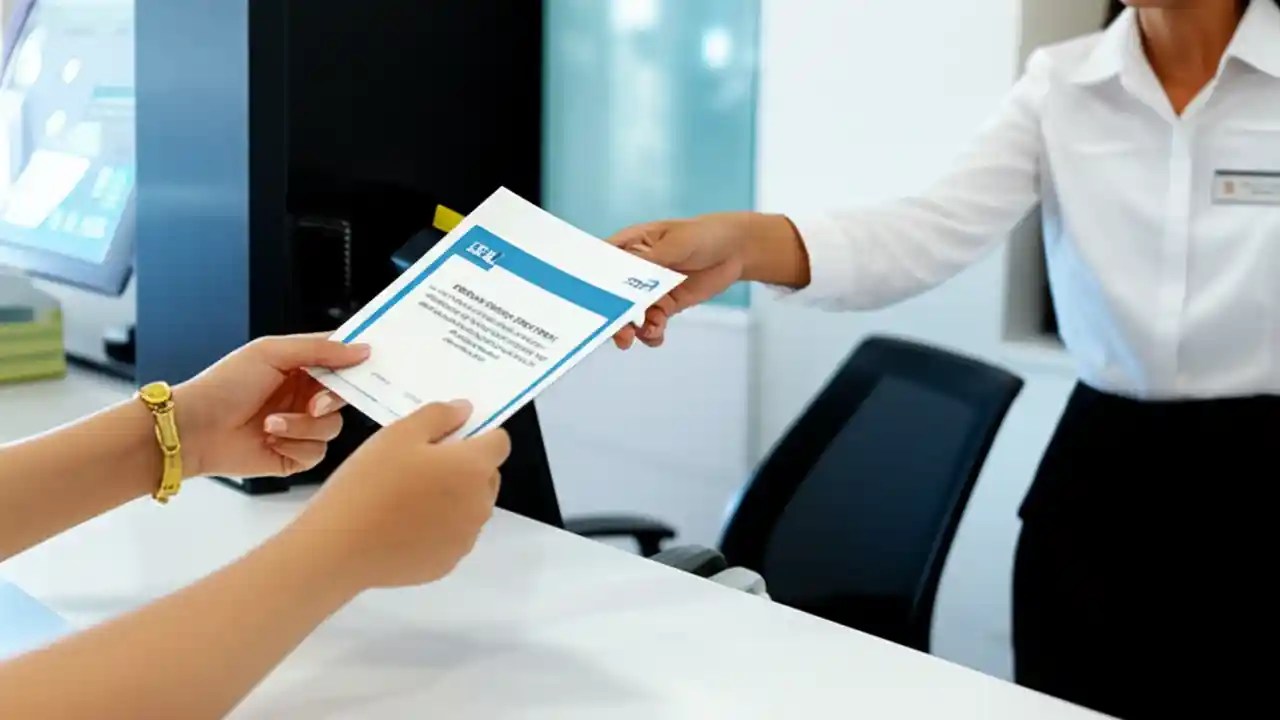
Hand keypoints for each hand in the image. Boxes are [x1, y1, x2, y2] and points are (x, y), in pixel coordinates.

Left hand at [176, 334, 370, 478]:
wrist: (195, 429)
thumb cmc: (224, 386)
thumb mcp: (271, 353)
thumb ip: (320, 350)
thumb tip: (362, 350)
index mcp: (300, 368)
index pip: (341, 363)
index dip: (356, 366)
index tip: (367, 368)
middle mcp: (303, 396)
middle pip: (345, 398)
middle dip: (331, 402)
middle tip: (314, 404)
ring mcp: (300, 426)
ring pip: (333, 428)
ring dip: (303, 426)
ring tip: (271, 424)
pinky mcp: (294, 455)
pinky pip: (318, 453)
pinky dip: (295, 445)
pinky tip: (270, 439)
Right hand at [284, 400, 509, 589]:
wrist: (339, 547)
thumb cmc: (370, 482)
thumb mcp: (399, 434)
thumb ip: (439, 416)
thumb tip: (465, 410)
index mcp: (474, 468)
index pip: (500, 442)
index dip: (478, 435)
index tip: (448, 438)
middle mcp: (480, 504)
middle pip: (487, 476)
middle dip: (465, 467)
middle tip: (421, 467)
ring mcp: (466, 538)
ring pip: (471, 508)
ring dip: (454, 499)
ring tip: (408, 499)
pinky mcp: (448, 563)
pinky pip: (453, 537)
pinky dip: (439, 529)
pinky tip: (404, 527)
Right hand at [607, 212, 806, 348]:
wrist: (736, 250)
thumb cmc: (705, 234)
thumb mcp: (677, 243)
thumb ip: (652, 259)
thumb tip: (627, 271)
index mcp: (630, 245)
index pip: (602, 265)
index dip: (591, 284)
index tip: (590, 304)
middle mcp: (635, 270)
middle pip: (613, 296)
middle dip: (614, 316)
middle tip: (621, 333)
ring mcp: (650, 289)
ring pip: (631, 314)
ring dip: (634, 328)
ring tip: (648, 333)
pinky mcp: (666, 305)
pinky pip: (651, 323)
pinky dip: (651, 333)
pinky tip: (657, 336)